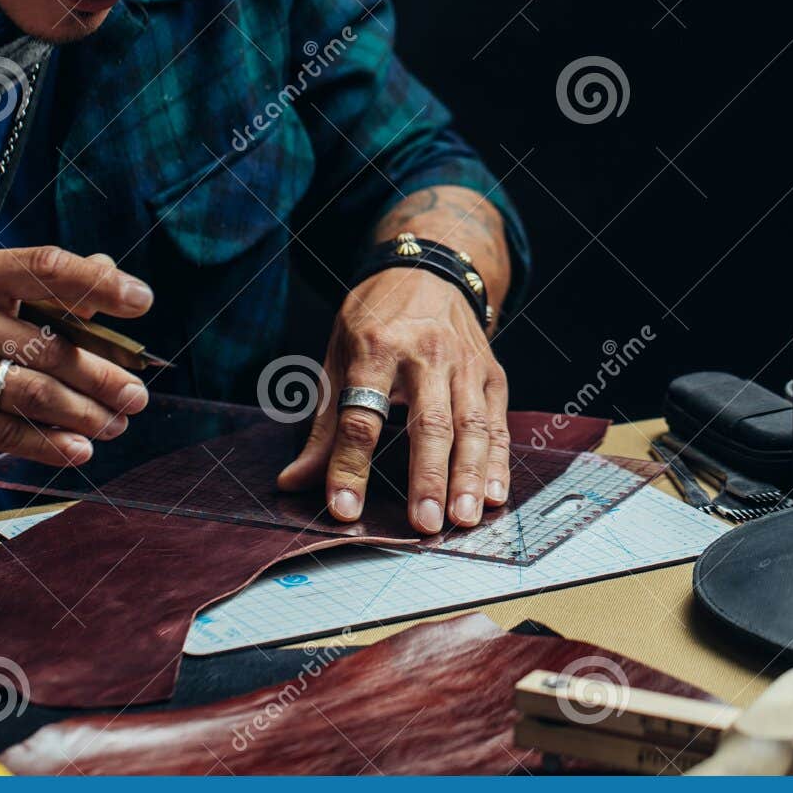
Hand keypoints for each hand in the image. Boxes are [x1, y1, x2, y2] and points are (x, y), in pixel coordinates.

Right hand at [0, 246, 153, 464]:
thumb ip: (43, 284)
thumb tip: (107, 267)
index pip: (46, 267)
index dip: (99, 284)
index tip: (142, 302)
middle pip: (50, 346)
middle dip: (103, 374)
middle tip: (137, 394)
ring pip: (35, 392)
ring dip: (86, 412)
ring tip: (117, 422)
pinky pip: (8, 431)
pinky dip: (50, 443)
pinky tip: (80, 448)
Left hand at [277, 268, 509, 532]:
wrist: (430, 269)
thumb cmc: (376, 317)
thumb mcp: (337, 355)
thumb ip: (323, 424)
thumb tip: (294, 481)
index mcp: (376, 347)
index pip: (361, 416)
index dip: (350, 466)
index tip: (344, 509)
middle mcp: (425, 354)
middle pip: (428, 422)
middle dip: (427, 477)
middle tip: (423, 523)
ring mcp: (464, 364)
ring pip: (471, 425)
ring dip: (468, 476)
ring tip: (461, 518)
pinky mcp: (491, 375)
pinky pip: (497, 422)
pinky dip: (497, 461)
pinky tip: (493, 494)